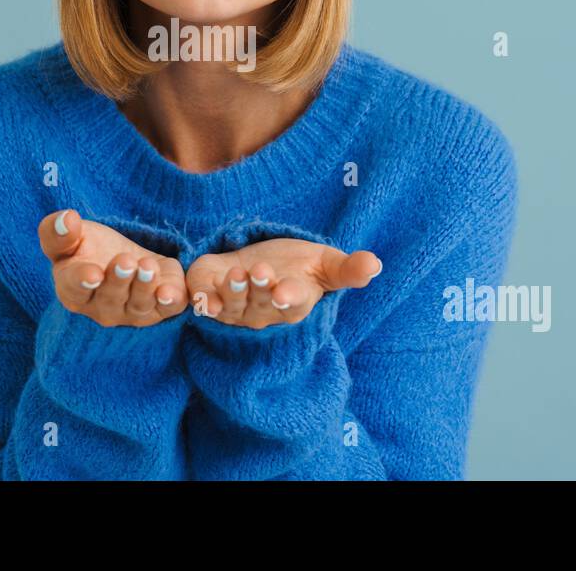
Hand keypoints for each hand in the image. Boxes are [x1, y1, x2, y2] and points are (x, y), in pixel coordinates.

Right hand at [38, 209, 188, 327]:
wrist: (124, 256)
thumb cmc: (89, 248)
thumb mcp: (70, 236)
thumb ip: (58, 231)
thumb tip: (66, 219)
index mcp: (73, 289)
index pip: (74, 288)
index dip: (82, 281)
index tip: (93, 273)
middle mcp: (101, 307)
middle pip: (110, 297)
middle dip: (119, 280)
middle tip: (126, 261)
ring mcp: (131, 312)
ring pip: (139, 304)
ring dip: (144, 287)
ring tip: (148, 267)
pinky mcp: (160, 308)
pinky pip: (167, 309)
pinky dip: (170, 302)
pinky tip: (171, 294)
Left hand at [185, 238, 381, 328]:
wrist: (260, 264)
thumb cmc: (297, 267)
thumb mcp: (325, 265)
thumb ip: (348, 269)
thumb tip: (376, 264)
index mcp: (291, 303)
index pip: (291, 304)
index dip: (288, 298)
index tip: (285, 293)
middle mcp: (262, 312)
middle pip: (260, 305)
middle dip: (259, 290)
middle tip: (260, 272)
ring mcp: (234, 309)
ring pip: (231, 306)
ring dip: (231, 292)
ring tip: (236, 274)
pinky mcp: (209, 297)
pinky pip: (204, 303)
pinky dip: (200, 301)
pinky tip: (199, 295)